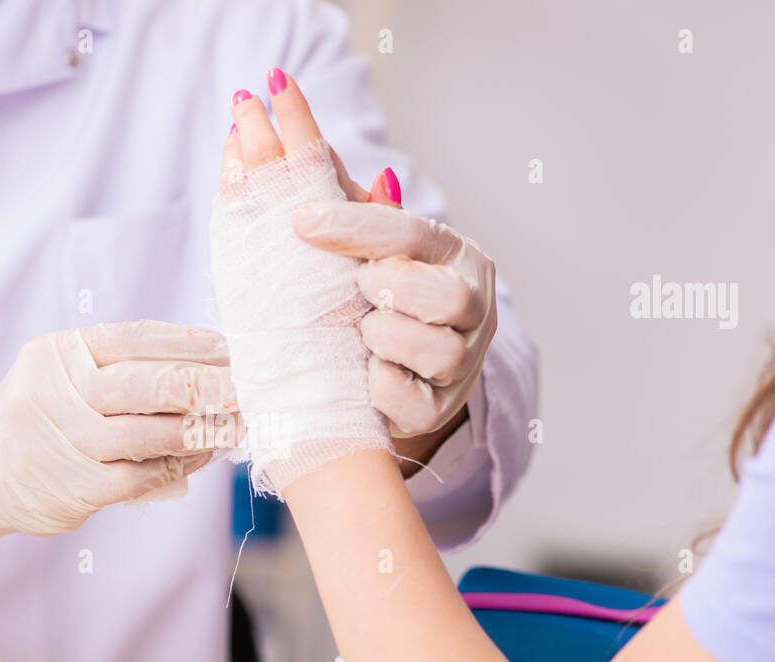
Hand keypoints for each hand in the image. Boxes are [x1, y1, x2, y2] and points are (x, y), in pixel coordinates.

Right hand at [0, 320, 234, 543]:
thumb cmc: (42, 410)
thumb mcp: (63, 368)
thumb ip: (120, 363)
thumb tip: (205, 361)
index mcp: (61, 352)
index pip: (137, 339)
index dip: (190, 343)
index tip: (233, 348)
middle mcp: (59, 392)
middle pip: (146, 385)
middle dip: (204, 386)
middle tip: (246, 387)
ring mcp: (66, 441)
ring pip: (149, 434)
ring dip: (201, 430)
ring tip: (237, 423)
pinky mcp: (75, 486)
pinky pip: (141, 474)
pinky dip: (178, 464)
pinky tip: (203, 454)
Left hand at [294, 159, 496, 443]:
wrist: (399, 369)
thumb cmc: (376, 293)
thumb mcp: (367, 245)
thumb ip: (347, 202)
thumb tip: (307, 139)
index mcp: (456, 254)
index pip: (413, 232)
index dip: (356, 226)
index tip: (301, 221)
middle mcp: (473, 305)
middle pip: (447, 294)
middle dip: (392, 289)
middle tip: (361, 289)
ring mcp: (463, 361)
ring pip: (440, 351)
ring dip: (386, 339)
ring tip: (362, 334)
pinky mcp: (440, 409)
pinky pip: (414, 402)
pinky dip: (381, 387)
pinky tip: (363, 374)